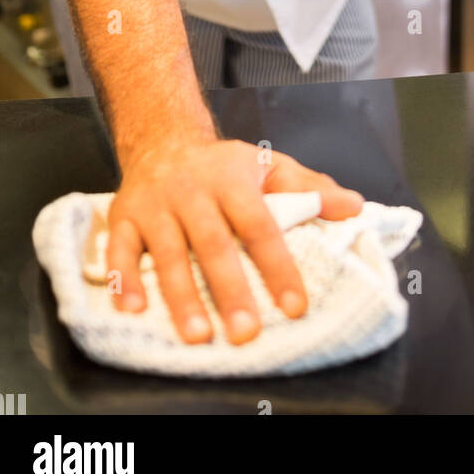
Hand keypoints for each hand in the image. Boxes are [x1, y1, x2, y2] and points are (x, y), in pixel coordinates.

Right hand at [106, 137, 363, 344]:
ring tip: (198, 335)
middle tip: (247, 332)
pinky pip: (119, 250)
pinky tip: (132, 310)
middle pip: (213, 244)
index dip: (278, 266)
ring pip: (166, 254)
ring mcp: (155, 205)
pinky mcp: (124, 218)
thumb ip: (310, 188)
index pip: (260, 225)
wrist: (162, 138)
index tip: (295, 305)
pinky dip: (122, 280)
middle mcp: (192, 191)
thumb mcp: (269, 165)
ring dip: (181, 296)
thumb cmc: (223, 164)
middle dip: (230, 290)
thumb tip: (355, 206)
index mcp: (231, 179)